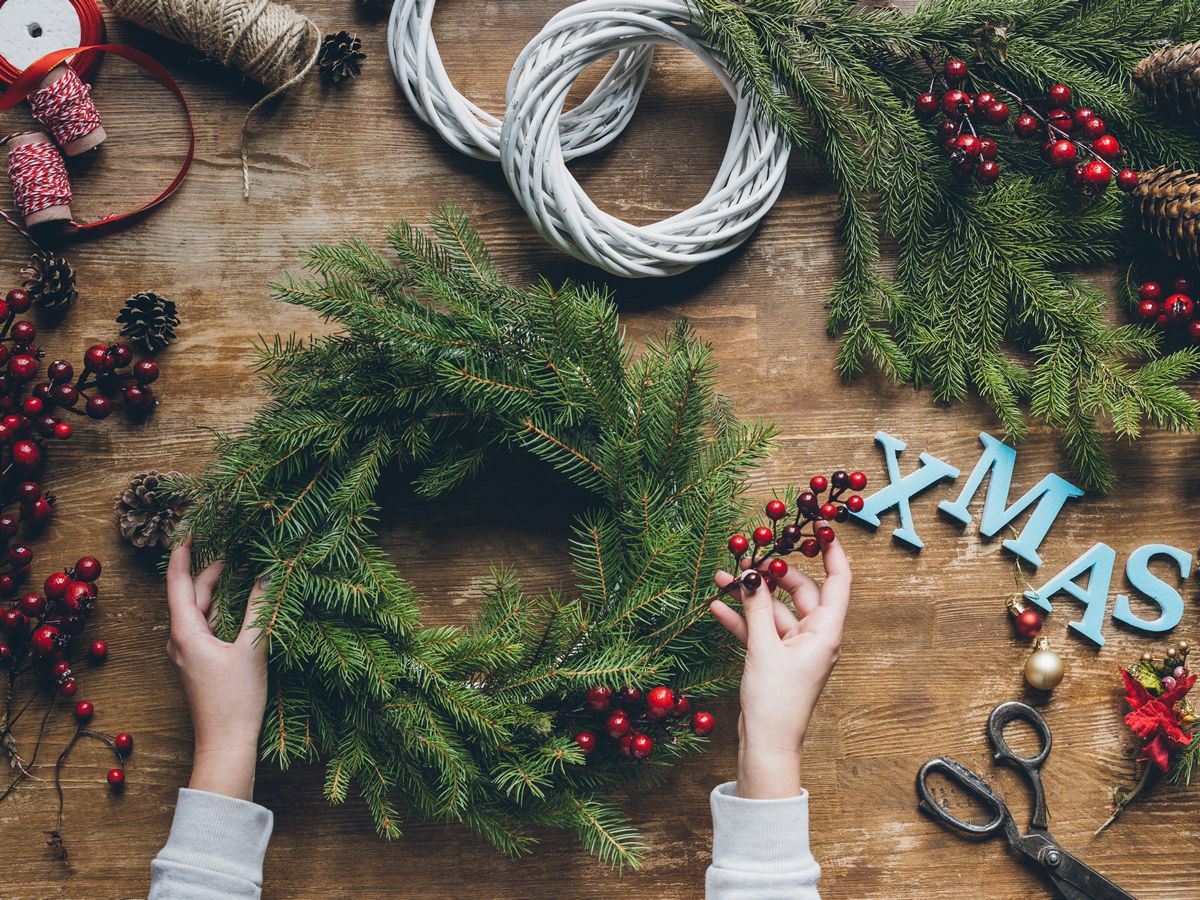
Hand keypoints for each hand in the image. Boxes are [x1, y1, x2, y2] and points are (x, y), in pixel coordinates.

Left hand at [166, 538, 268, 800]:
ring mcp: (188, 653)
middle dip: (209, 569)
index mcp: (186, 632)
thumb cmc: (236, 699)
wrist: (226, 744)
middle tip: (231, 546)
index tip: (191, 531)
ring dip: (216, 590)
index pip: (178, 582)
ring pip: (199, 611)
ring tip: (238, 568)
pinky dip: (221, 610)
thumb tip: (268, 575)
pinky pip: (206, 627)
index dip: (183, 554)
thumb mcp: (253, 648)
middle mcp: (180, 640)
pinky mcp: (200, 664)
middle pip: (191, 595)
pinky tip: (239, 605)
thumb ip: (260, 609)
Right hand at [711, 533, 851, 799]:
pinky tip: (717, 606)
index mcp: (826, 632)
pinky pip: (761, 629)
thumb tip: (750, 574)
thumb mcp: (763, 649)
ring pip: (775, 610)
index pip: (838, 581)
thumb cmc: (776, 702)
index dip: (832, 552)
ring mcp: (795, 647)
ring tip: (722, 577)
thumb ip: (756, 608)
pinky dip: (742, 618)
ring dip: (750, 596)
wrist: (767, 745)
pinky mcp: (775, 659)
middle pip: (800, 591)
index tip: (820, 527)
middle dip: (773, 574)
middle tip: (749, 555)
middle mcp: (815, 636)